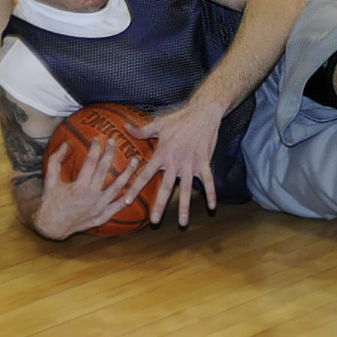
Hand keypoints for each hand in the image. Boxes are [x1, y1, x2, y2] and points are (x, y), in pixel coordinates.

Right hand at [34, 139, 139, 239]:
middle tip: (114, 141)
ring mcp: (99, 208)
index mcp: (78, 187)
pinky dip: (128, 197)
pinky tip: (135, 186)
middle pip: (105, 170)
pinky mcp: (102, 217)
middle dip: (110, 154)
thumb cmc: (50, 201)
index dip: (95, 148)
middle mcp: (91, 197)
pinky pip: (119, 206)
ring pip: (118, 188)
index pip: (90, 162)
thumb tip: (66, 143)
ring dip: (128, 173)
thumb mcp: (49, 179)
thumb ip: (55, 160)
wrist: (52, 226)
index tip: (97, 139)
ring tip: (135, 161)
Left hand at [124, 103, 222, 226]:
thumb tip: (124, 127)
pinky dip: (211, 193)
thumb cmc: (179, 118)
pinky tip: (212, 207)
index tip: (127, 201)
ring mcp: (191, 163)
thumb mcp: (158, 123)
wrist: (203, 113)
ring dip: (184, 207)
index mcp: (162, 153)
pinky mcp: (204, 162)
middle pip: (166, 187)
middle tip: (154, 221)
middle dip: (160, 205)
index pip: (146, 174)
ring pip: (186, 189)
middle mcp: (175, 161)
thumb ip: (141, 130)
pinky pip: (208, 181)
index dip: (135, 188)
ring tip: (182, 223)